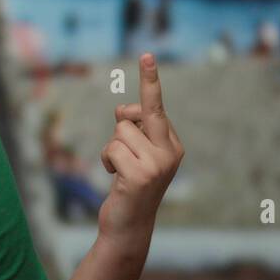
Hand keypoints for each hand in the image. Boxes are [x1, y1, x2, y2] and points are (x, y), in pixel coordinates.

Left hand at [97, 53, 184, 243]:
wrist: (129, 225)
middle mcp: (170, 152)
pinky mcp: (140, 176)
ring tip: (120, 171)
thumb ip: (132, 130)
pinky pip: (111, 149)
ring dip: (112, 150)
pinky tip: (116, 178)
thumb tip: (121, 110)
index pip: (156, 107)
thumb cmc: (129, 186)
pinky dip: (106, 161)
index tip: (146, 54)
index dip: (149, 81)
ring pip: (120, 132)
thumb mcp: (133, 155)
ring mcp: (158, 164)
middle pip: (139, 113)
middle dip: (136, 101)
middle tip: (142, 76)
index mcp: (173, 145)